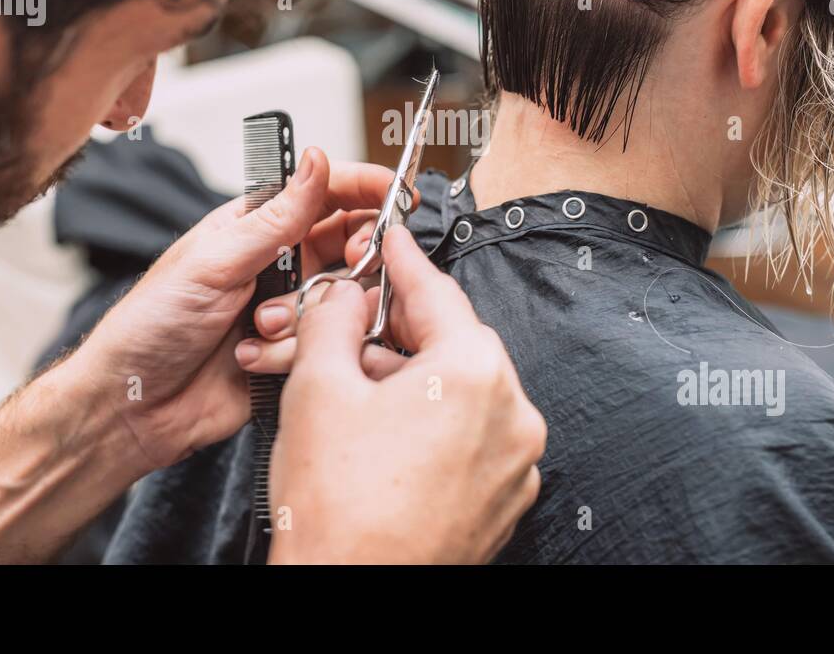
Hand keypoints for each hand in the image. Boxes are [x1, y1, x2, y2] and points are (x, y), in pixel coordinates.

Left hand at [65, 148, 391, 473]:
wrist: (134, 405)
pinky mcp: (294, 353)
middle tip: (352, 261)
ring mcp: (288, 308)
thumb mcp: (215, 261)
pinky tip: (257, 357)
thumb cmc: (152, 324)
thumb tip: (317, 161)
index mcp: (255, 227)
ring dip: (308, 312)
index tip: (399, 193)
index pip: (325, 192)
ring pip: (341, 297)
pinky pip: (328, 343)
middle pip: (347, 243)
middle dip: (355, 253)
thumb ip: (277, 216)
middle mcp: (277, 264)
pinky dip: (297, 350)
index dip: (366, 188)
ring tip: (261, 324)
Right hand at [266, 226, 545, 563]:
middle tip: (354, 325)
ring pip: (463, 391)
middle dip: (400, 330)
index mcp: (473, 373)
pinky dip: (436, 423)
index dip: (402, 260)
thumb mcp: (317, 387)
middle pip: (454, 342)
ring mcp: (515, 462)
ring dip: (414, 380)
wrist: (349, 594)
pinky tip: (386, 435)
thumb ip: (333, 318)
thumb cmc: (334, 509)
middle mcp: (512, 413)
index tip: (391, 239)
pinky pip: (473, 436)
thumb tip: (343, 295)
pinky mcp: (505, 498)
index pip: (436, 292)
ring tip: (357, 392)